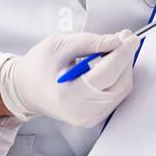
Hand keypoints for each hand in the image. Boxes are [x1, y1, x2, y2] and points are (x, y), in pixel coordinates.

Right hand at [0, 30, 138, 127]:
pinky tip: (111, 65)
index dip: (122, 54)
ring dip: (124, 68)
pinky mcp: (93, 119)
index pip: (106, 74)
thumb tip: (116, 41)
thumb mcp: (58, 45)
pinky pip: (115, 97)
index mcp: (68, 94)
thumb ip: (89, 42)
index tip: (129, 37)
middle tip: (125, 39)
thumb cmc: (38, 66)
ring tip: (116, 49)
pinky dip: (118, 79)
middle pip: (118, 84)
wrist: (26, 89)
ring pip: (121, 91)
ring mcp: (88, 118)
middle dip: (125, 59)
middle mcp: (80, 111)